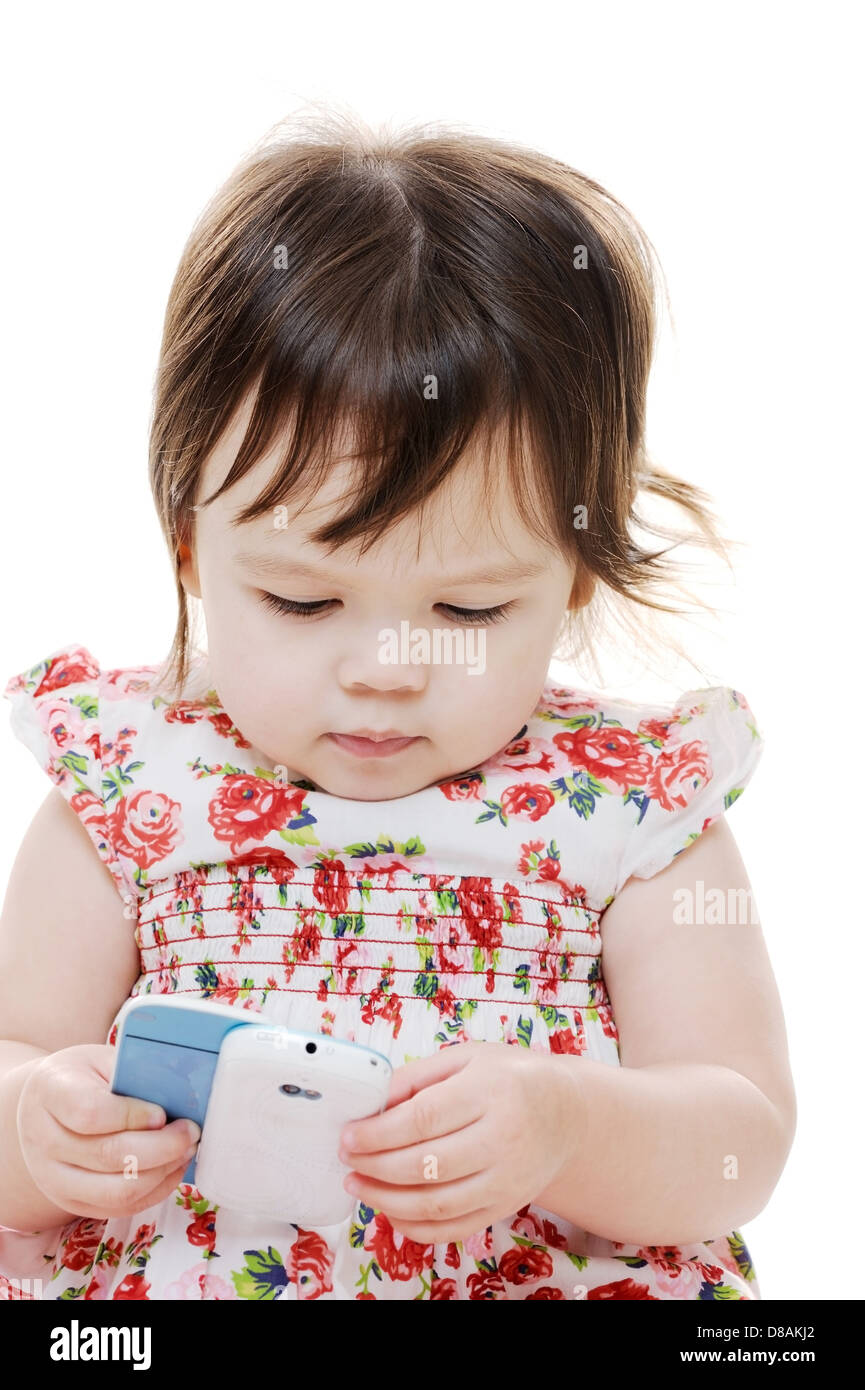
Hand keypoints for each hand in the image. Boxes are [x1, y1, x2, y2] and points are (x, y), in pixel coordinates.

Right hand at [17, 1044, 201, 1221]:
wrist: (45, 1109)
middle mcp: (43, 1140)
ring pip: (115, 1192)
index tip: (162, 1112)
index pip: (90, 1113)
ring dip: (162, 1173)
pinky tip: (172, 1168)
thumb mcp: (101, 1060)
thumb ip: (135, 1073)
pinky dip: (154, 1191)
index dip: (132, 1115)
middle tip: (190, 1132)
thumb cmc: (83, 1078)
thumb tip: (180, 1093)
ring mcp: (53, 1178)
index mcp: (49, 1093)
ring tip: (186, 1150)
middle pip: (107, 1156)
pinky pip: (119, 1209)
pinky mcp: (71, 1202)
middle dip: (161, 1147)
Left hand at [337, 1040, 579, 1243]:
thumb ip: (416, 1077)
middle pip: (425, 1164)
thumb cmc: (512, 1078)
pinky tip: (390, 1210)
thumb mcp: (467, 1058)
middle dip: (375, 1165)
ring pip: (437, 1203)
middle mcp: (503, 1138)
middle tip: (348, 1158)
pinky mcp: (506, 1206)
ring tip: (359, 1185)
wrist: (567, 1114)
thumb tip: (370, 1101)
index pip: (423, 1119)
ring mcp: (507, 1179)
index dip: (377, 1132)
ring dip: (387, 1200)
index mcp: (491, 1091)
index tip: (349, 1135)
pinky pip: (454, 1228)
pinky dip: (415, 1227)